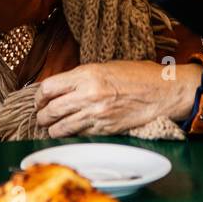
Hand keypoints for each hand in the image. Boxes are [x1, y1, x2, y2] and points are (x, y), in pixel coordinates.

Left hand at [34, 61, 202, 136]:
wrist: (163, 92)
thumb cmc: (138, 75)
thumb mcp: (106, 67)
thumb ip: (82, 77)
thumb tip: (61, 88)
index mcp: (87, 74)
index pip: (49, 88)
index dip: (39, 96)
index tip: (40, 100)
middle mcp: (89, 94)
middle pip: (51, 110)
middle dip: (42, 116)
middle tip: (41, 116)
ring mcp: (96, 114)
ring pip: (61, 127)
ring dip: (52, 129)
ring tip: (51, 127)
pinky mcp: (104, 129)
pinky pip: (78, 134)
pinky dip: (70, 135)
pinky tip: (69, 132)